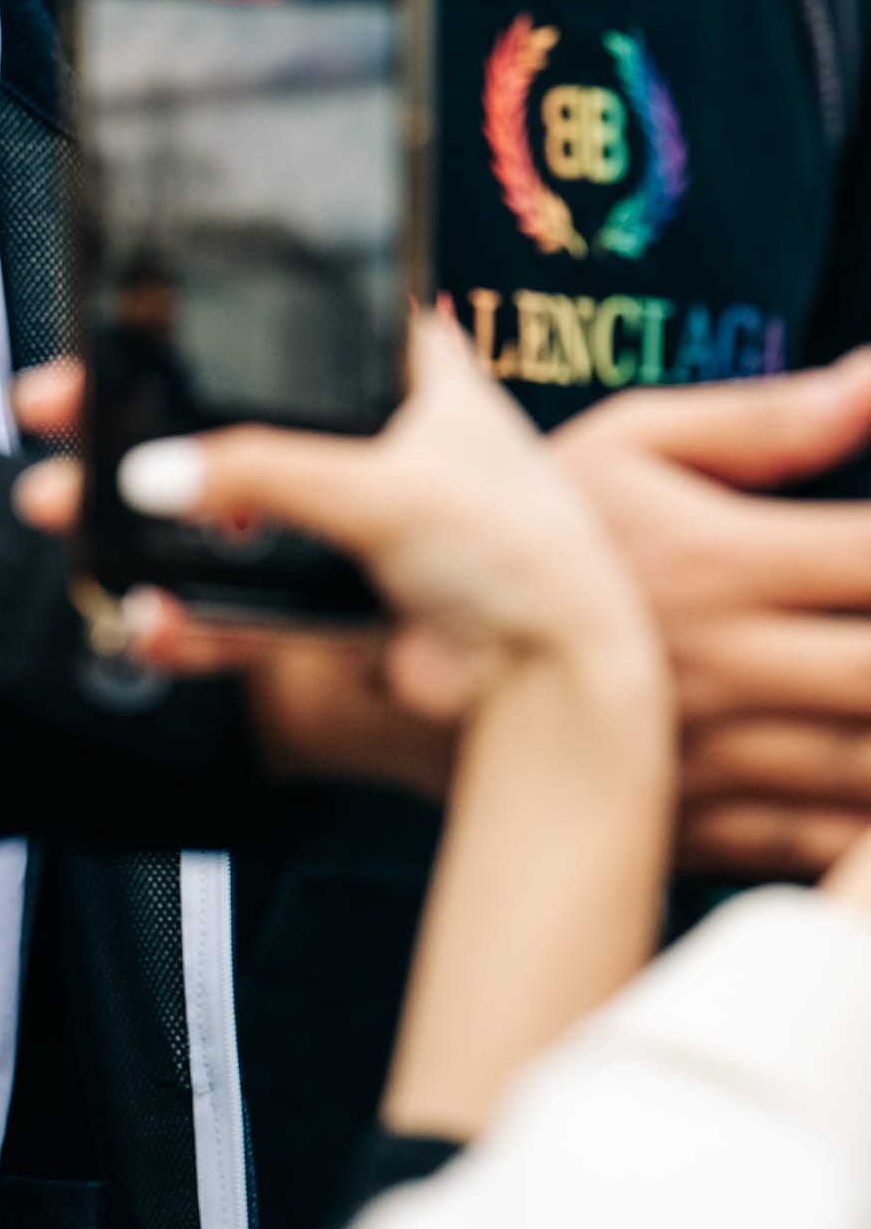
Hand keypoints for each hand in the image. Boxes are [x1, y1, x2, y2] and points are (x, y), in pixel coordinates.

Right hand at [11, 328, 646, 775]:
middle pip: (236, 417)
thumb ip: (257, 473)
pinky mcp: (336, 601)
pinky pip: (241, 600)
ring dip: (145, 520)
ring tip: (70, 519)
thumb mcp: (381, 483)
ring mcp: (352, 523)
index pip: (295, 325)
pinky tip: (147, 617)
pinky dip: (191, 613)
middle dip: (141, 428)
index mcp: (409, 375)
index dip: (209, 323)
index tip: (123, 328)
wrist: (553, 680)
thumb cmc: (520, 552)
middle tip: (63, 420)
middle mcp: (378, 440)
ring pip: (226, 512)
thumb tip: (150, 477)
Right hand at [552, 352, 870, 875]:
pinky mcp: (691, 824)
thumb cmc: (532, 538)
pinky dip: (863, 837)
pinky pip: (812, 845)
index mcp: (717, 562)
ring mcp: (708, 755)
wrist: (405, 658)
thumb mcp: (627, 445)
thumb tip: (869, 383)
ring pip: (861, 769)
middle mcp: (721, 665)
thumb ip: (760, 422)